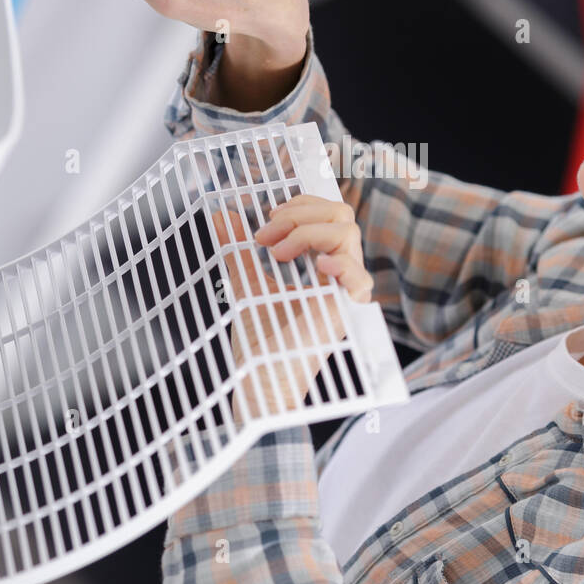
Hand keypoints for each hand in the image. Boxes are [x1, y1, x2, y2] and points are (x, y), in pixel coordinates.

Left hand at [211, 194, 371, 423]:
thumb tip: (221, 216)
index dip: (302, 205)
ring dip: (306, 232)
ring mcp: (344, 291)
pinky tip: (319, 267)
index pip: (330, 215)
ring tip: (276, 254)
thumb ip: (240, 250)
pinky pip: (361, 279)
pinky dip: (343, 266)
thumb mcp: (247, 282)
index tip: (267, 218)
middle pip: (341, 215)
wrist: (260, 378)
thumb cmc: (261, 339)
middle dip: (299, 213)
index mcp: (323, 264)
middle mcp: (338, 273)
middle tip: (265, 236)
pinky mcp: (344, 312)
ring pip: (347, 233)